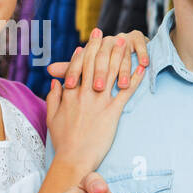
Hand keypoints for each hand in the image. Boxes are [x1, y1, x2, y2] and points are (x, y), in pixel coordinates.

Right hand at [46, 29, 143, 173]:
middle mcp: (84, 94)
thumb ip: (53, 97)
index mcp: (69, 94)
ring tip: (124, 42)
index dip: (84, 53)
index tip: (89, 42)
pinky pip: (125, 92)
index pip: (77, 68)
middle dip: (101, 47)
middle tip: (108, 34)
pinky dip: (134, 78)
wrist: (74, 158)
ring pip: (110, 73)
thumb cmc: (63, 141)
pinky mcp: (112, 113)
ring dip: (118, 56)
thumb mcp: (51, 117)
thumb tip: (55, 82)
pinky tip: (141, 67)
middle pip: (94, 65)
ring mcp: (98, 102)